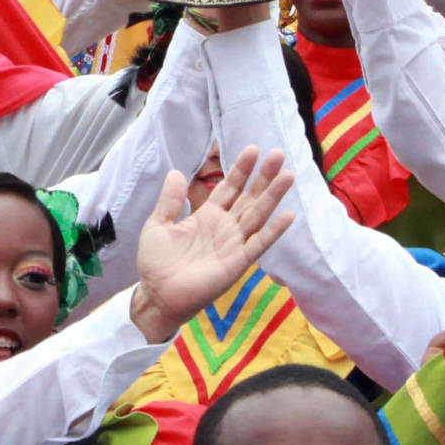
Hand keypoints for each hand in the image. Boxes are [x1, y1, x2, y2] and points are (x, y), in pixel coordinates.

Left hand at [130, 148, 296, 344]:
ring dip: (273, 196)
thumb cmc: (156, 262)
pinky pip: (258, 245)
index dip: (241, 170)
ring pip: (257, 215)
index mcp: (207, 215)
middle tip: (277, 153)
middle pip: (249, 197)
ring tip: (288, 175)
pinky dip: (273, 231)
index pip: (229, 188)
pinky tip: (288, 215)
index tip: (253, 149)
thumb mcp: (158, 225)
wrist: (157, 295)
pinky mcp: (237, 263)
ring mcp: (233, 244)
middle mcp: (225, 227)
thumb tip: (175, 172)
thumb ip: (169, 201)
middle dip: (263, 177)